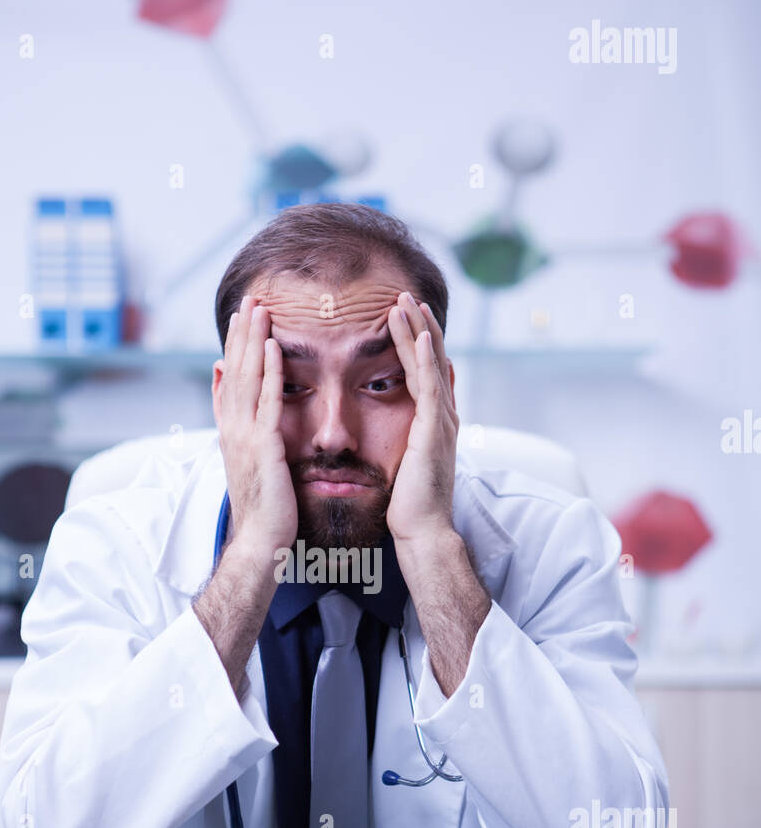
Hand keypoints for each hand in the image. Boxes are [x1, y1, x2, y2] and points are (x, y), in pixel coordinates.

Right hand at [212, 295, 297, 562]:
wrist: (261, 543)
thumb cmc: (264, 511)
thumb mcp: (252, 467)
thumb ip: (247, 437)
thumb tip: (248, 422)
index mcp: (230, 434)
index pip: (229, 381)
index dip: (233, 348)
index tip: (238, 319)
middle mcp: (232, 430)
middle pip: (234, 371)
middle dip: (241, 334)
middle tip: (248, 299)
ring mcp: (245, 437)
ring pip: (247, 378)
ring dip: (252, 341)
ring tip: (258, 308)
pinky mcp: (263, 447)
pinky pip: (267, 401)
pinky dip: (269, 372)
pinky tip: (273, 347)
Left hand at [385, 292, 459, 546]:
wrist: (422, 532)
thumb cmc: (408, 509)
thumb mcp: (402, 467)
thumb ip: (399, 445)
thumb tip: (384, 438)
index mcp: (434, 425)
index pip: (425, 373)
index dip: (416, 343)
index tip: (405, 317)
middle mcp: (443, 418)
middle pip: (431, 360)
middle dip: (419, 326)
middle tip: (406, 295)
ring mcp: (441, 422)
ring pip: (430, 364)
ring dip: (419, 331)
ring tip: (406, 301)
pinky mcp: (434, 430)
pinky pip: (429, 386)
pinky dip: (425, 358)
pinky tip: (419, 334)